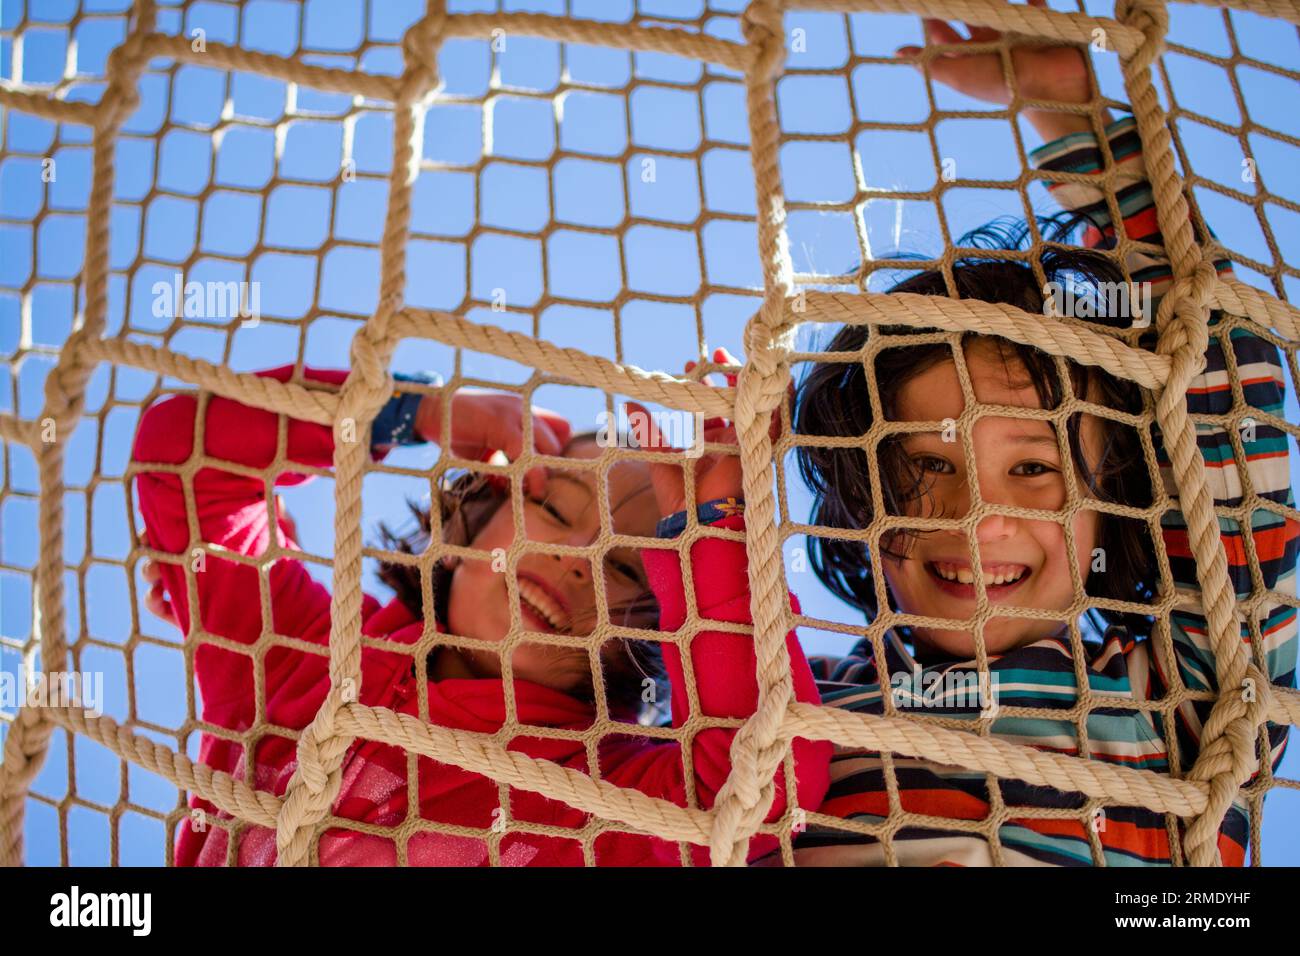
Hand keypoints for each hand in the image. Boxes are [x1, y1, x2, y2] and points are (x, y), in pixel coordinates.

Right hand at [137, 496, 298, 625]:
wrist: (288, 615)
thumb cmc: (288, 577)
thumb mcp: (286, 547)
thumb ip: (282, 524)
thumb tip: (278, 499)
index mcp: (216, 544)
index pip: (185, 529)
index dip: (168, 522)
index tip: (160, 515)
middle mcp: (200, 565)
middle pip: (163, 548)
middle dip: (150, 543)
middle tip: (148, 541)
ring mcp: (191, 589)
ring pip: (154, 575)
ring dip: (149, 569)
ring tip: (154, 570)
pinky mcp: (187, 614)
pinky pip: (157, 606)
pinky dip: (151, 599)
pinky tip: (157, 594)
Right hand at [416, 387, 572, 496]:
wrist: (429, 412)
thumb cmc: (457, 431)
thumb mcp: (489, 444)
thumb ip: (506, 458)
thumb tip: (517, 486)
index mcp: (524, 410)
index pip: (561, 429)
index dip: (554, 455)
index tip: (542, 475)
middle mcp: (525, 408)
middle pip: (557, 442)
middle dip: (548, 469)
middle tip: (534, 489)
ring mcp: (516, 413)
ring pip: (547, 449)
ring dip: (540, 475)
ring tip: (532, 493)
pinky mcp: (502, 423)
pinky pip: (524, 453)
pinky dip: (526, 474)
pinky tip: (514, 487)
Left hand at [628, 347, 787, 517]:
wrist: (697, 519)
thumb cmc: (679, 495)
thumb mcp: (660, 455)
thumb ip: (647, 430)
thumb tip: (628, 404)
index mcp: (712, 440)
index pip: (711, 403)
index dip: (702, 381)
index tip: (689, 364)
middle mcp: (732, 438)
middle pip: (734, 398)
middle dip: (726, 373)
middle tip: (715, 352)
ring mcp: (747, 440)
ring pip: (753, 402)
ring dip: (748, 379)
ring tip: (737, 358)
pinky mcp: (760, 446)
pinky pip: (777, 419)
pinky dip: (780, 398)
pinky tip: (779, 378)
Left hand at [895, 0, 1102, 140]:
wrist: (1049, 88)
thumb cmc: (1000, 84)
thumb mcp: (959, 75)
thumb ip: (932, 63)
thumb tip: (898, 53)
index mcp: (970, 56)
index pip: (944, 34)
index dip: (932, 20)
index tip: (921, 6)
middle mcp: (990, 43)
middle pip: (969, 16)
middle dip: (960, 5)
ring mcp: (1014, 33)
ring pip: (999, 7)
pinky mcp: (1039, 24)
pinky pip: (1034, 4)